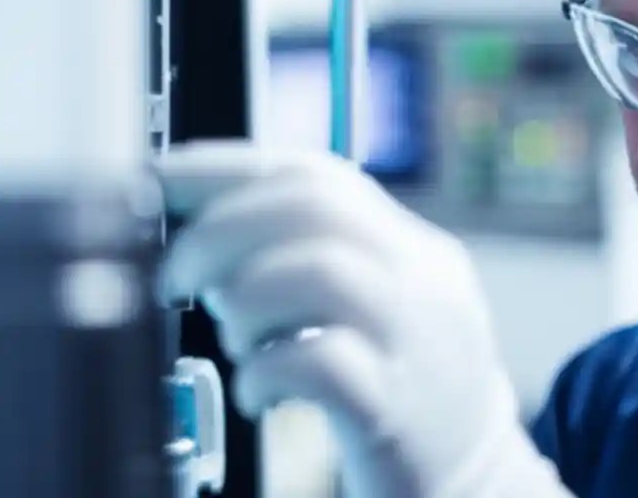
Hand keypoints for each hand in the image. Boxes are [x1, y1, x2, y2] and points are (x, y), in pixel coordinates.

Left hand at [155, 141, 570, 497]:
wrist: (478, 477)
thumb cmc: (407, 391)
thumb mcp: (386, 308)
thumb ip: (323, 263)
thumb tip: (207, 230)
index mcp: (415, 250)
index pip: (320, 176)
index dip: (227, 170)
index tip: (159, 180)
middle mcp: (422, 281)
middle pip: (314, 207)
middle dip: (219, 230)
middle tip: (177, 278)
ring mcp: (414, 341)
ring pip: (319, 270)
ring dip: (244, 298)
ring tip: (236, 339)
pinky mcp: (393, 408)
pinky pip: (318, 362)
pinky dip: (263, 370)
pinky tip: (258, 392)